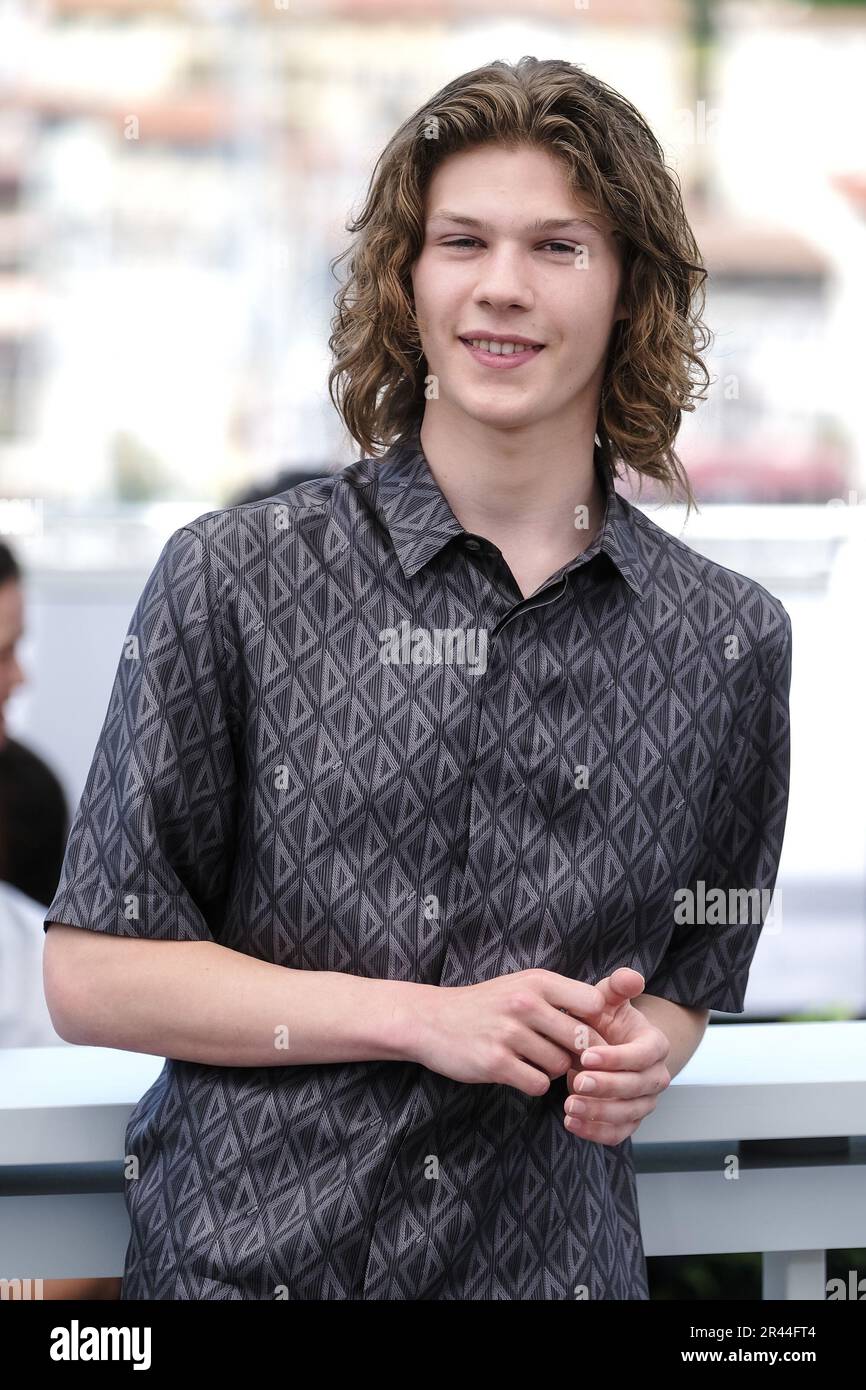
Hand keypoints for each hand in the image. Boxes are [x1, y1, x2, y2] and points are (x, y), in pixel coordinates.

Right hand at [411, 969, 605, 1095]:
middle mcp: (525, 1003)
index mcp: (537, 981)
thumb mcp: (522, 985)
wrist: (430, 1019)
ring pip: (561, 1066)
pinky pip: (537, 1085)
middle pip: (581, 1040)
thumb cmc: (485, 1004)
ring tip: (533, 1061)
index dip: (595, 1023)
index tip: (582, 1033)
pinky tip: (518, 1073)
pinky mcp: (495, 1063)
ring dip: (553, 1070)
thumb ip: (559, 997)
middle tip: (562, 1056)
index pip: (593, 1003)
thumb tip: (603, 1020)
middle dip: (576, 1054)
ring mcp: (509, 1033)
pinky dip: (533, 1084)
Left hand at [563, 967, 671, 1145]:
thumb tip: (632, 976)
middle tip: (577, 1082)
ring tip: (569, 1106)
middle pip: (637, 1087)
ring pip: (628, 1114)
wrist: (600, 1045)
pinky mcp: (629, 1120)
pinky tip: (571, 1123)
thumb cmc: (603, 1020)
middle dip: (607, 1087)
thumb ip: (617, 987)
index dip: (617, 1058)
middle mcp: (656, 1076)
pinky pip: (618, 1133)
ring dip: (599, 1113)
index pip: (643, 1055)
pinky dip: (596, 1132)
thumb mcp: (606, 999)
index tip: (587, 1056)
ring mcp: (644, 1101)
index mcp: (654, 1044)